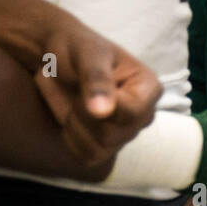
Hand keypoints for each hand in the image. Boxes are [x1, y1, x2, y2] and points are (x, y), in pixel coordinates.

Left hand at [34, 25, 160, 167]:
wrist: (57, 59)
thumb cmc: (76, 49)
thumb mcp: (86, 53)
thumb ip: (97, 79)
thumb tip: (104, 112)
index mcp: (149, 89)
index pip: (133, 113)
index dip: (104, 105)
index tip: (84, 83)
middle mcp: (143, 116)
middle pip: (113, 134)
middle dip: (84, 113)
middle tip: (76, 88)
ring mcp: (126, 135)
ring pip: (99, 148)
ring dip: (76, 125)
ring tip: (74, 100)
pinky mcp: (106, 149)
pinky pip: (87, 156)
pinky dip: (71, 137)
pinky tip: (71, 117)